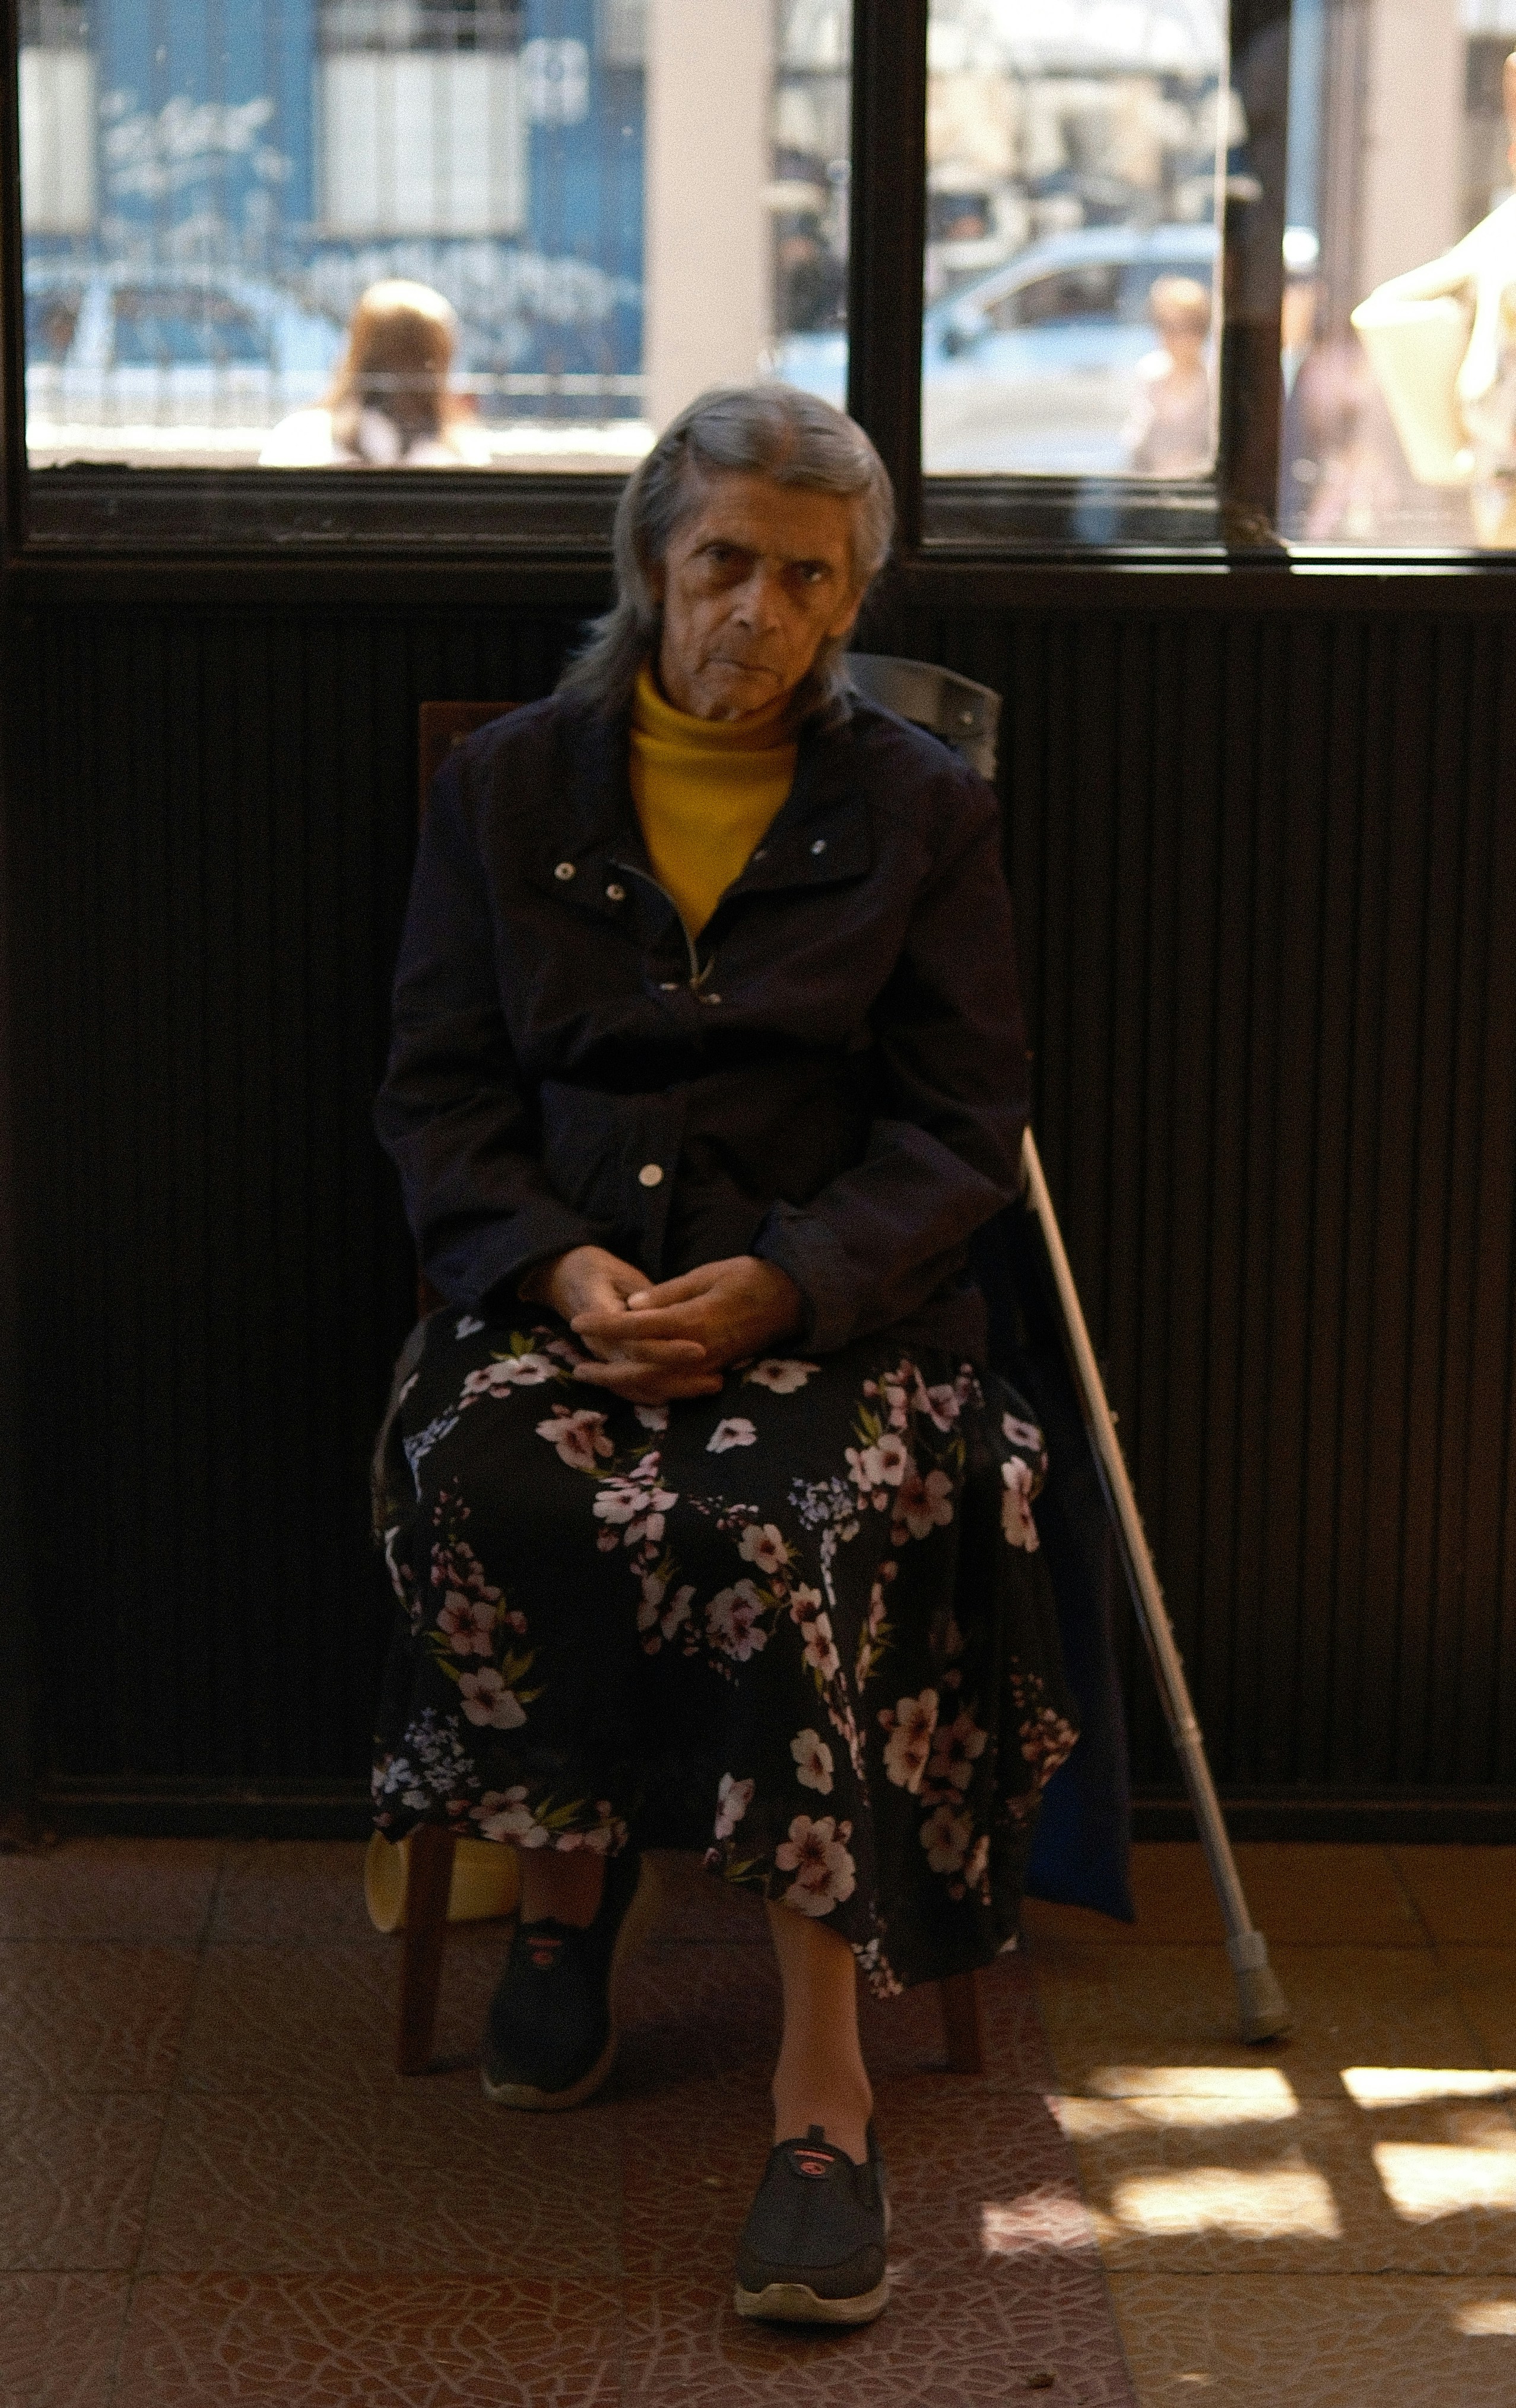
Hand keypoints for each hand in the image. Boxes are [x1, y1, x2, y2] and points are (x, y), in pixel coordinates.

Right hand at [522, 1245, 722, 1402]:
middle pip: (641, 1373)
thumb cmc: (596, 1269)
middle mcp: (600, 1344)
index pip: (637, 1344)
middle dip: (679, 1380)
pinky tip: (685, 1393)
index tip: (700, 1350)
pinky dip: (656, 1393)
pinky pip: (630, 1386)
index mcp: (602, 1319)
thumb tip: (672, 1313)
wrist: (562, 1277)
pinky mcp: (609, 1361)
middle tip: (716, 1381)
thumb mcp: (620, 1273)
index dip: (668, 1349)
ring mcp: (603, 1356)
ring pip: (637, 1385)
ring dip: (673, 1390)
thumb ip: (647, 1295)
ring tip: (711, 1386)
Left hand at [570, 1254, 801, 1384]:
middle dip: (606, 1370)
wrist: (791, 1300)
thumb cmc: (749, 1279)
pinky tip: (630, 1385)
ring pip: (656, 1386)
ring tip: (596, 1378)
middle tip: (577, 1368)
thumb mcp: (707, 1274)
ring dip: (623, 1384)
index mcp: (693, 1321)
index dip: (605, 1324)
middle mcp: (698, 1351)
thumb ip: (668, 1294)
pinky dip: (648, 1390)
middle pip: (641, 1368)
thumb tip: (631, 1307)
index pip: (638, 1327)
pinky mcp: (714, 1372)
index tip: (578, 1319)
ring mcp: (706, 1367)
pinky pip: (674, 1389)